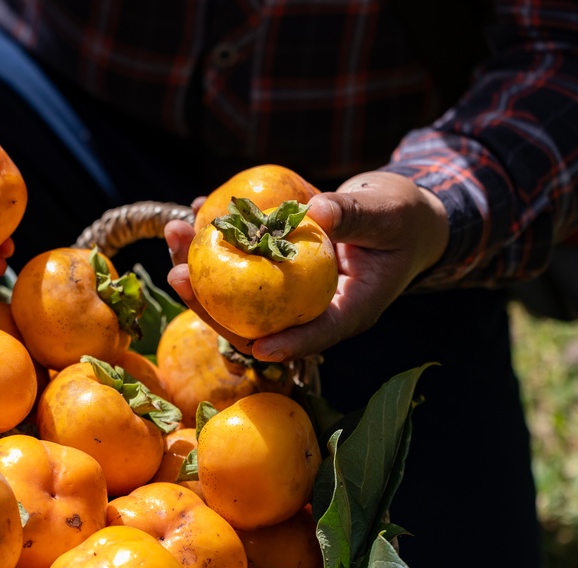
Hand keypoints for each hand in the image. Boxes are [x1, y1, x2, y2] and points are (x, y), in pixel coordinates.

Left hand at [166, 171, 448, 360]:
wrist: (400, 213)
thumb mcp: (389, 214)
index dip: (287, 345)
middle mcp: (311, 309)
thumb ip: (356, 216)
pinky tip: (194, 210)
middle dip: (211, 303)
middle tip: (178, 273)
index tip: (255, 347)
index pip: (315, 335)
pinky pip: (240, 264)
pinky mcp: (275, 269)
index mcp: (347, 310)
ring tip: (173, 231)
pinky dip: (216, 240)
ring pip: (237, 294)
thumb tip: (316, 211)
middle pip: (256, 322)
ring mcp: (289, 293)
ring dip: (200, 268)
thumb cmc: (404, 219)